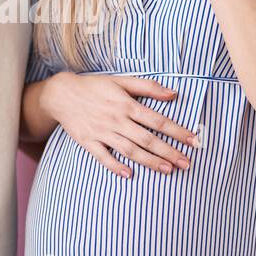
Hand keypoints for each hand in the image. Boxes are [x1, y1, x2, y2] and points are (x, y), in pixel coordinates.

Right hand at [45, 72, 198, 177]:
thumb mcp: (121, 80)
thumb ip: (148, 87)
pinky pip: (103, 157)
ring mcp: (102, 132)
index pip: (158, 120)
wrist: (62, 94)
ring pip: (129, 150)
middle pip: (147, 138)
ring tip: (168, 170)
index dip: (177, 131)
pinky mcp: (88, 142)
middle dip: (169, 152)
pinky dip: (115, 166)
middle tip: (187, 163)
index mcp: (126, 104)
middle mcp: (116, 119)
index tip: (194, 141)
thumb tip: (174, 94)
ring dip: (149, 161)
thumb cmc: (95, 87)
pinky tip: (129, 175)